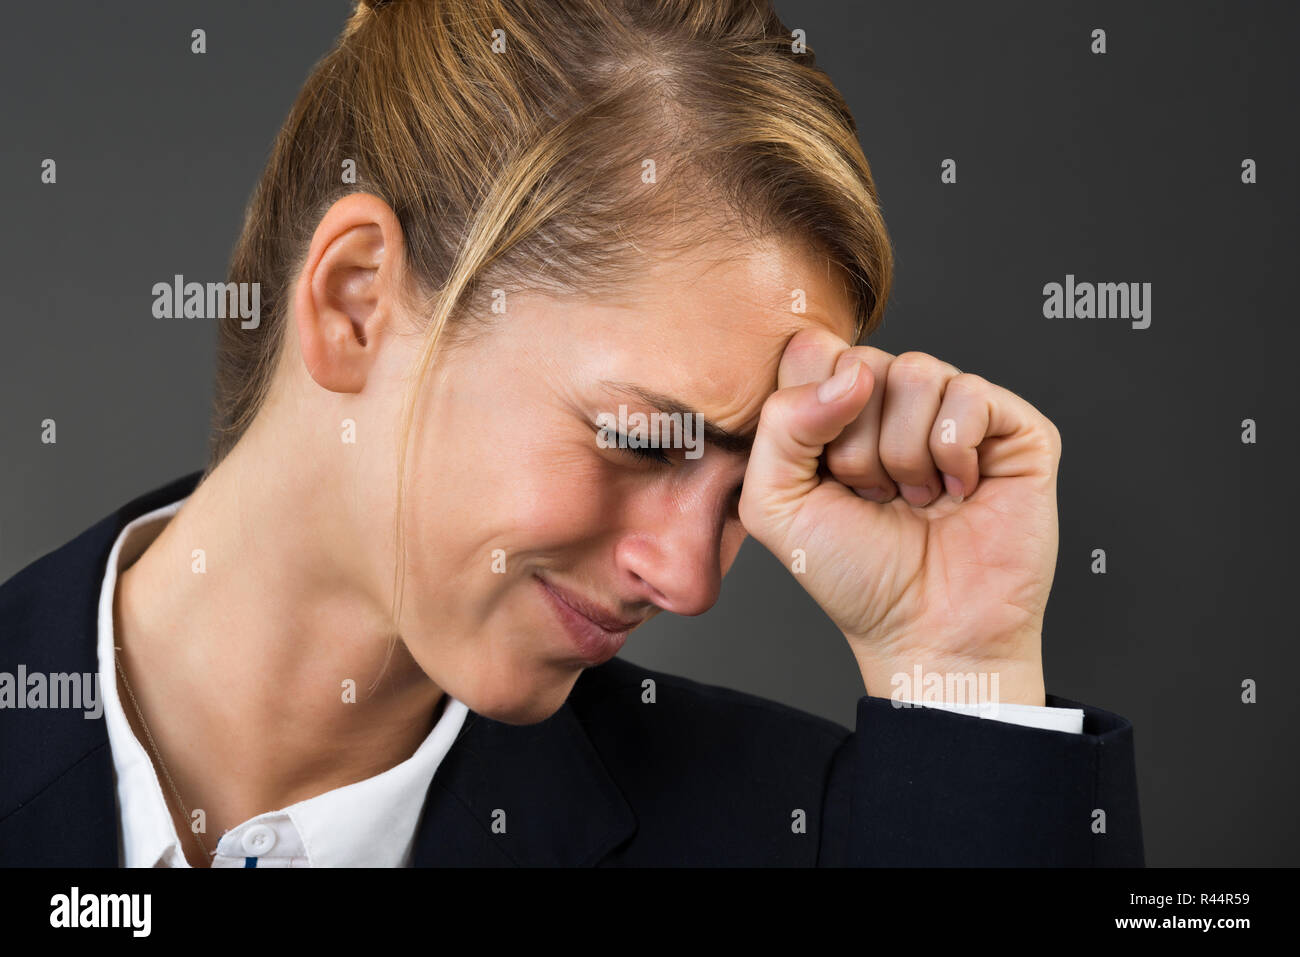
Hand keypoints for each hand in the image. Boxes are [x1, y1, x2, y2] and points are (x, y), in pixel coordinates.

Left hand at [738, 329, 1061, 705]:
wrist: (926, 633)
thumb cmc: (855, 576)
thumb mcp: (776, 503)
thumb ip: (779, 425)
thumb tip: (852, 374)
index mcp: (837, 411)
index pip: (811, 352)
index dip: (810, 411)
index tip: (823, 473)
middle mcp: (896, 402)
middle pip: (861, 361)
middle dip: (855, 445)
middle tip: (873, 495)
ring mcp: (956, 410)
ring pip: (917, 371)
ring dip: (905, 454)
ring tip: (914, 497)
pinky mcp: (1012, 427)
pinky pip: (971, 394)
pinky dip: (954, 453)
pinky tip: (959, 491)